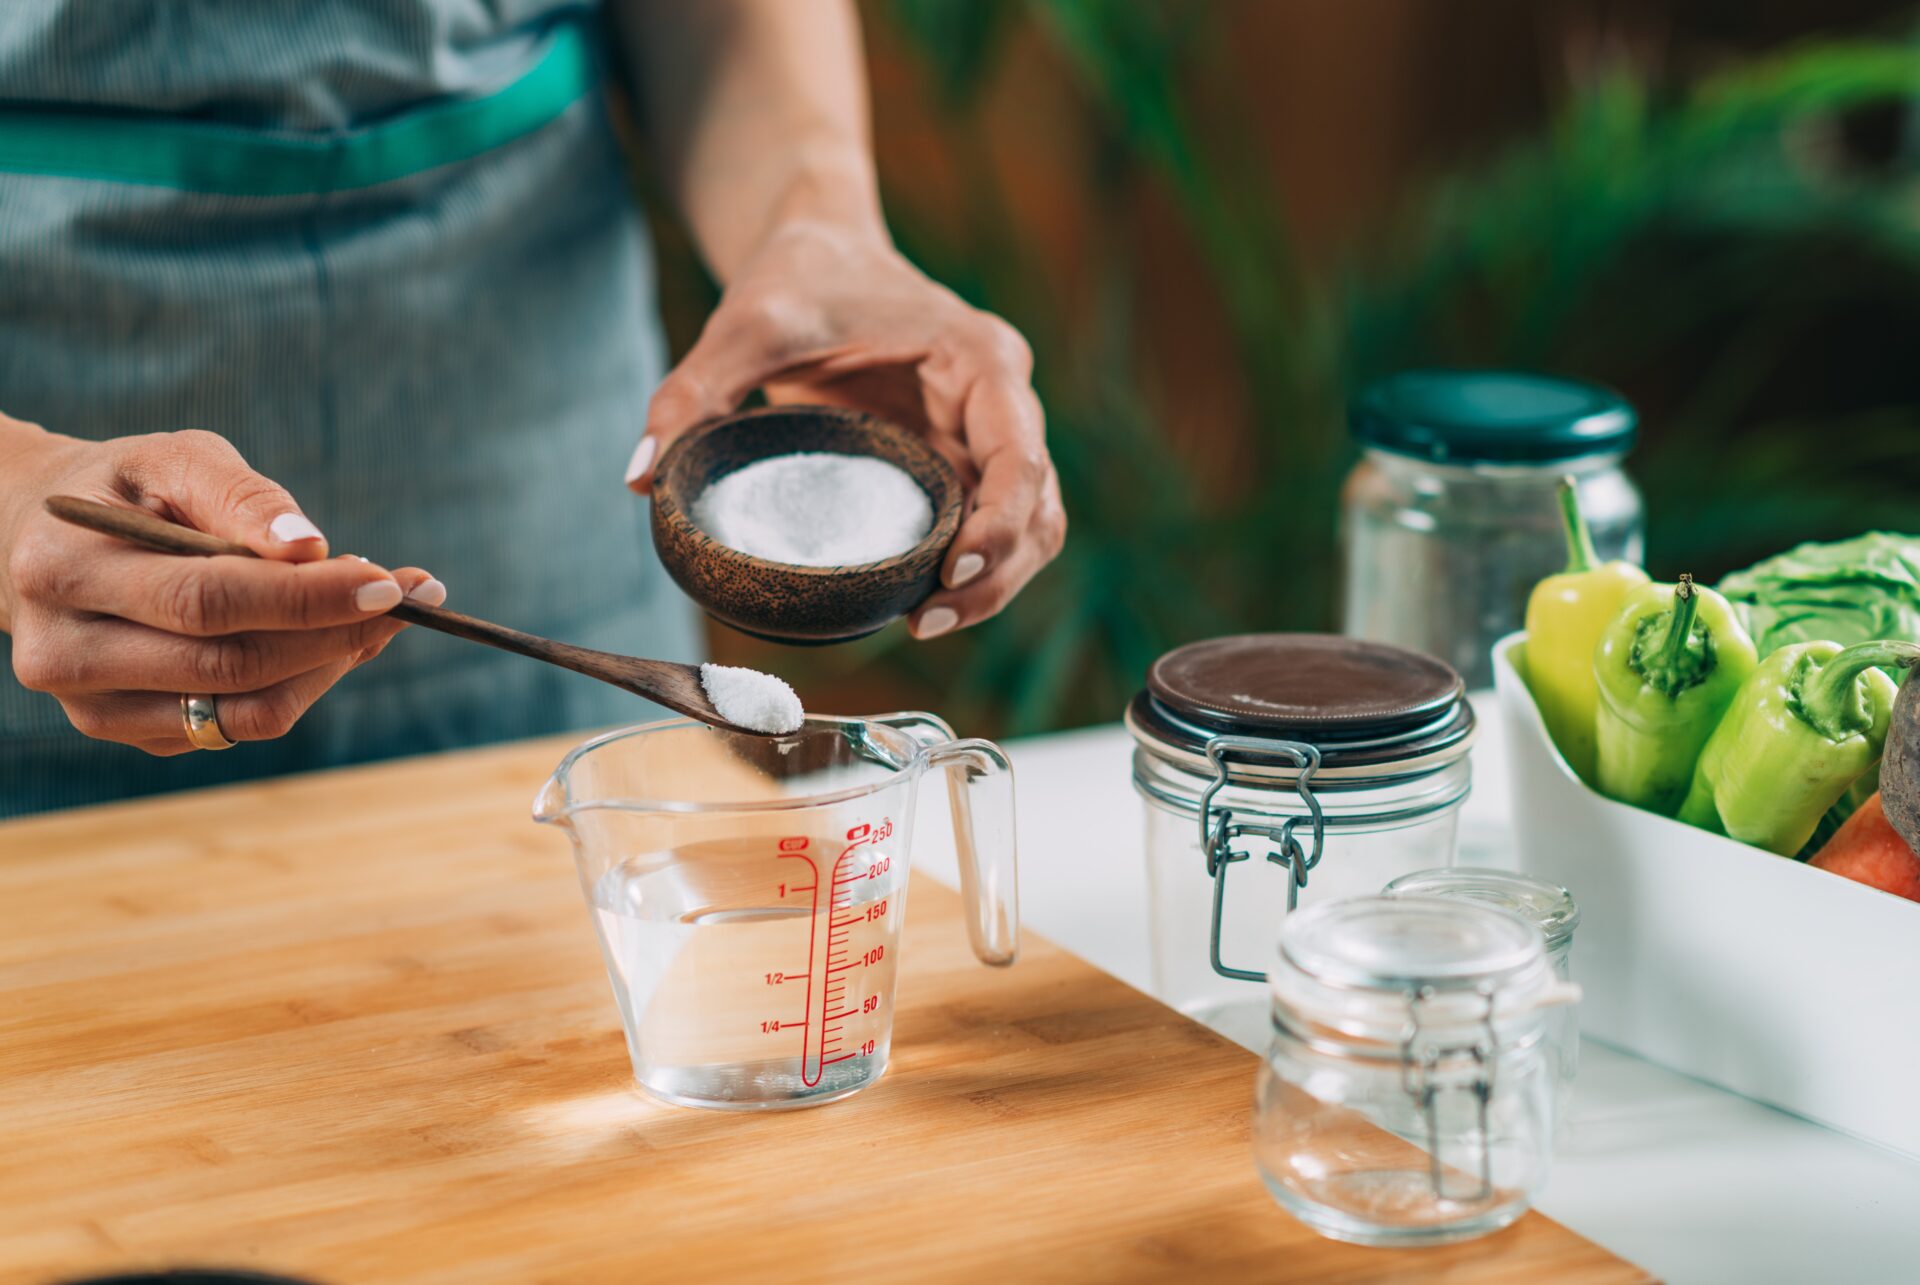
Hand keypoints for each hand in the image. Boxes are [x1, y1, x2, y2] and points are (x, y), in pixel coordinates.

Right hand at [0, 418, 444, 754]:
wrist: (43, 540)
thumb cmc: (127, 490)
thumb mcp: (175, 459)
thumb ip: (242, 497)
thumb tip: (312, 550)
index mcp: (66, 570)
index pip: (208, 600)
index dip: (308, 598)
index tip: (390, 581)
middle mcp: (64, 653)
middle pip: (232, 664)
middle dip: (337, 633)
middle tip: (404, 595)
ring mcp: (91, 705)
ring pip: (244, 711)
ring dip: (330, 665)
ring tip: (375, 616)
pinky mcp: (127, 730)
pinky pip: (237, 727)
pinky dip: (302, 684)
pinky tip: (330, 640)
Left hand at [627, 219, 1065, 638]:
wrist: (818, 249)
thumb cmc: (799, 275)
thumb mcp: (748, 323)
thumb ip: (695, 389)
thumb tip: (642, 479)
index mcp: (981, 360)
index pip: (1021, 455)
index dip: (1001, 522)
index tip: (953, 569)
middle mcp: (1002, 401)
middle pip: (1038, 507)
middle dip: (998, 574)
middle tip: (926, 621)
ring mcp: (986, 437)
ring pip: (1030, 528)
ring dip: (995, 585)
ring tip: (924, 623)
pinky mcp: (961, 463)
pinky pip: (991, 529)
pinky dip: (972, 572)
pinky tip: (918, 604)